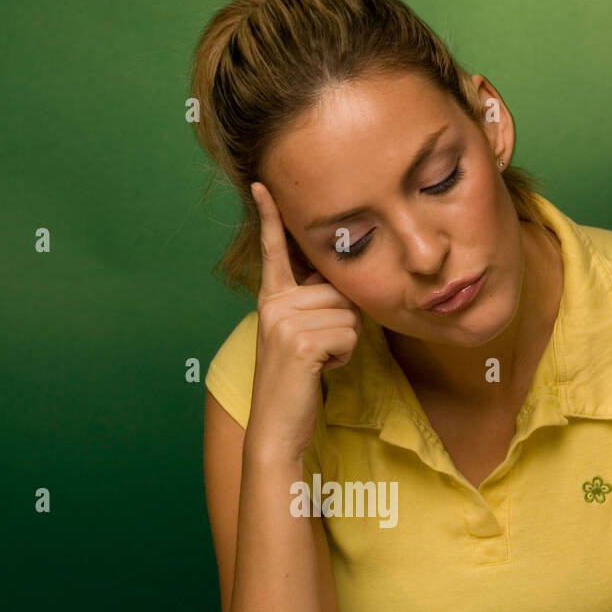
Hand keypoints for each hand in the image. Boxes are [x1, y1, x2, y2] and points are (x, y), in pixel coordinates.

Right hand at [247, 180, 362, 461]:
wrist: (276, 427)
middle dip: (344, 322)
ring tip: (319, 363)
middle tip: (320, 352)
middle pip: (339, 290)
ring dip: (346, 343)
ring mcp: (284, 321)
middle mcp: (274, 304)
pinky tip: (321, 371)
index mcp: (272, 299)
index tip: (262, 184)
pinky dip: (344, 357)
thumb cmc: (297, 384)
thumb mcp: (301, 337)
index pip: (273, 252)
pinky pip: (348, 335)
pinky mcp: (300, 341)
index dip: (271, 218)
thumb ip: (315, 307)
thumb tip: (344, 290)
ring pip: (348, 314)